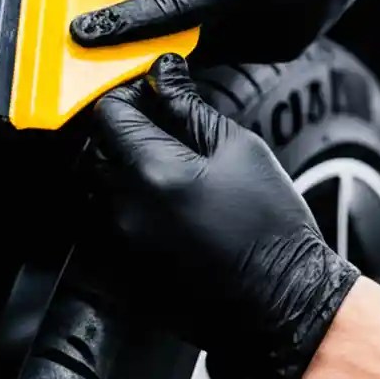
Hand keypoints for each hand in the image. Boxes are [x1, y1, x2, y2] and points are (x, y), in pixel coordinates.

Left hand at [89, 53, 358, 378]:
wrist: (284, 305)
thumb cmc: (272, 230)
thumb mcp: (239, 149)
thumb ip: (189, 107)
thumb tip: (162, 73)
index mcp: (153, 171)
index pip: (108, 111)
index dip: (129, 94)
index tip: (153, 96)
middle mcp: (124, 207)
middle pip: (95, 146)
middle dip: (122, 130)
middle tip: (163, 130)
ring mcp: (118, 242)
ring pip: (95, 183)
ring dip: (120, 166)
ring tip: (167, 170)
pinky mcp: (121, 267)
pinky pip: (104, 219)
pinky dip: (123, 202)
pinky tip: (164, 205)